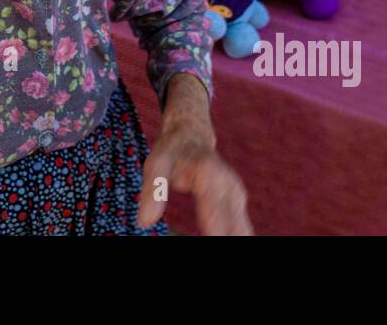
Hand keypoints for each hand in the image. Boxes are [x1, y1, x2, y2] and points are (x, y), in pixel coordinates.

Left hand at [137, 75, 252, 235]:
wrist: (191, 134)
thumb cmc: (171, 151)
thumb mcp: (155, 165)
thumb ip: (153, 192)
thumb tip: (144, 222)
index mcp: (209, 176)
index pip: (214, 214)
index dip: (214, 234)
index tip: (211, 241)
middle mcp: (229, 186)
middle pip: (234, 226)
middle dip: (225, 238)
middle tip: (213, 248)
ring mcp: (237, 194)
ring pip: (242, 228)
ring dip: (234, 237)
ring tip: (223, 253)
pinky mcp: (239, 202)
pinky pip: (241, 227)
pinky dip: (235, 236)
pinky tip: (229, 241)